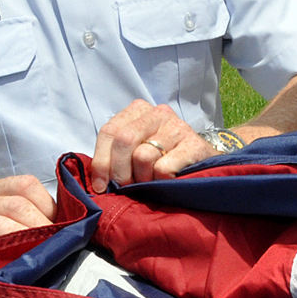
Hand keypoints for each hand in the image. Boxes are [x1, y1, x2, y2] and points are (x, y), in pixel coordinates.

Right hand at [0, 175, 56, 297]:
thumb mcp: (7, 231)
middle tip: (58, 247)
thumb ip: (30, 220)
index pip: (25, 184)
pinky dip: (3, 264)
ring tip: (41, 259)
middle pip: (15, 204)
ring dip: (27, 242)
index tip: (62, 229)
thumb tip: (73, 226)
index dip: (49, 205)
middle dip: (42, 226)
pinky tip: (15, 274)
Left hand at [91, 100, 214, 190]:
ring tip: (149, 182)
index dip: (101, 161)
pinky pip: (163, 168)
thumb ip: (114, 156)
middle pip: (124, 140)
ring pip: (143, 156)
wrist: (200, 161)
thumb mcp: (134, 150)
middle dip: (120, 171)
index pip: (110, 131)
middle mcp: (158, 112)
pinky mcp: (194, 144)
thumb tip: (96, 181)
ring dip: (143, 178)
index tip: (100, 185)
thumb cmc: (161, 158)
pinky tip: (167, 180)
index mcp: (138, 110)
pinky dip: (160, 180)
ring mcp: (177, 126)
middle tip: (126, 187)